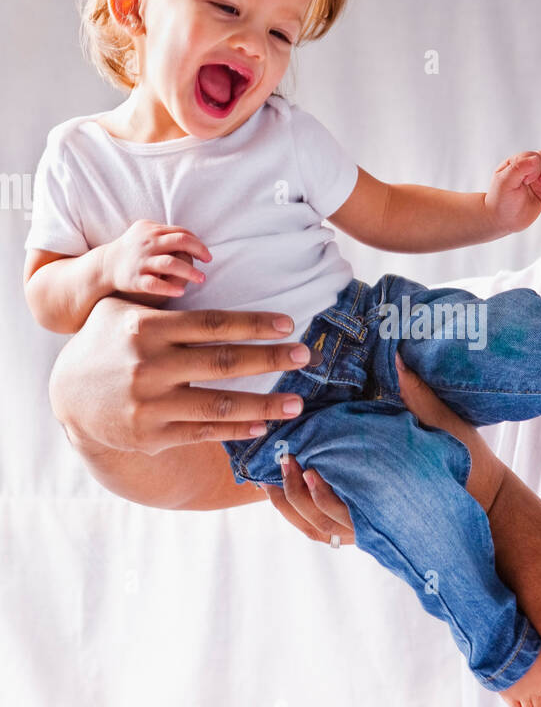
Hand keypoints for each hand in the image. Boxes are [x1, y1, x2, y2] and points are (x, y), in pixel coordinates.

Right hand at [48, 295, 320, 454]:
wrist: (70, 396)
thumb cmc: (109, 342)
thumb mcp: (123, 310)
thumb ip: (161, 297)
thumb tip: (208, 271)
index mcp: (145, 328)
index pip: (211, 324)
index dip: (254, 324)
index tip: (288, 323)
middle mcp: (147, 366)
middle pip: (222, 362)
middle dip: (270, 358)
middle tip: (304, 355)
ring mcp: (149, 405)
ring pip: (219, 404)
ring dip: (264, 404)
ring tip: (296, 402)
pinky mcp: (151, 435)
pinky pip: (204, 431)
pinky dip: (236, 430)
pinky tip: (263, 426)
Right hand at [103, 220, 211, 305]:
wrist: (105, 265)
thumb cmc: (132, 249)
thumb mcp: (145, 232)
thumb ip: (165, 233)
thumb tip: (192, 239)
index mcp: (152, 230)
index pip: (181, 232)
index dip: (197, 243)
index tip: (206, 255)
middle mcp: (147, 243)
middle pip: (180, 242)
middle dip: (199, 251)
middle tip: (208, 262)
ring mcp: (141, 261)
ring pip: (170, 263)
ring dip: (189, 271)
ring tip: (201, 279)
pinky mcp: (135, 279)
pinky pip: (155, 284)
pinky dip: (169, 287)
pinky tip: (180, 292)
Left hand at [261, 351, 507, 541]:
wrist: (483, 496)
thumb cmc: (462, 462)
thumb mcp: (441, 424)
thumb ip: (414, 395)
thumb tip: (394, 357)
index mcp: (389, 502)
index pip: (342, 507)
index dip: (317, 491)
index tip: (304, 464)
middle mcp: (374, 522)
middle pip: (321, 521)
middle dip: (296, 494)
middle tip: (286, 461)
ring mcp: (367, 529)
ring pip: (318, 528)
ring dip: (292, 504)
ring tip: (275, 473)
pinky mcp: (366, 528)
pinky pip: (325, 530)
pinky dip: (301, 513)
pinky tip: (286, 487)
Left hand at [484, 150, 540, 234]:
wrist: (501, 220)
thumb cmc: (499, 201)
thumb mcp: (505, 182)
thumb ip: (518, 168)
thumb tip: (536, 159)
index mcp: (518, 163)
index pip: (535, 156)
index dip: (536, 167)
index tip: (527, 182)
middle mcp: (529, 170)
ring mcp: (538, 181)